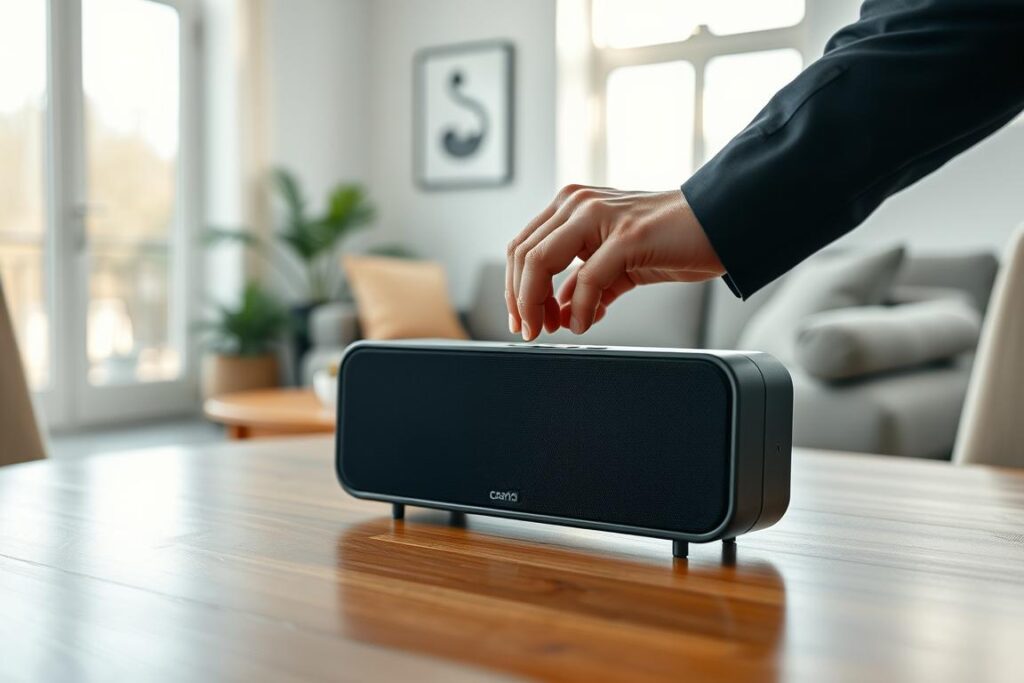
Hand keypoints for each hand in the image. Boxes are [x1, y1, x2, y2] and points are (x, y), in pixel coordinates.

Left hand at [505, 185, 724, 340]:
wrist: (721, 223)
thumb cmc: (673, 239)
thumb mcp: (617, 260)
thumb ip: (586, 282)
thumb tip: (561, 312)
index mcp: (573, 205)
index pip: (522, 246)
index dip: (513, 288)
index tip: (522, 320)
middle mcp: (579, 204)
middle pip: (522, 254)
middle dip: (519, 300)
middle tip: (530, 331)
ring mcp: (600, 215)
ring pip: (540, 261)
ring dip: (537, 304)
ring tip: (551, 329)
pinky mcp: (625, 235)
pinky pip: (586, 280)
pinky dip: (580, 310)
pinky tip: (585, 324)